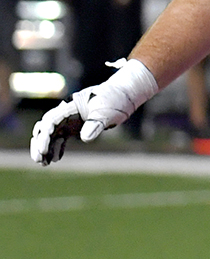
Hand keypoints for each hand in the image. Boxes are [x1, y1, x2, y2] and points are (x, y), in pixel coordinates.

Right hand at [30, 59, 159, 163]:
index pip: (51, 121)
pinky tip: (55, 159)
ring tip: (44, 164)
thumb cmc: (115, 99)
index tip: (43, 150)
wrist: (123, 94)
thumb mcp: (107, 111)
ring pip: (51, 134)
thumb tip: (85, 138)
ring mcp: (70, 119)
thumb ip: (95, 124)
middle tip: (38, 160)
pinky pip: (61, 138)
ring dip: (46, 148)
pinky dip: (57, 147)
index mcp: (70, 106)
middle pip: (45, 128)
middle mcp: (66, 113)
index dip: (45, 135)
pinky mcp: (75, 126)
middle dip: (39, 144)